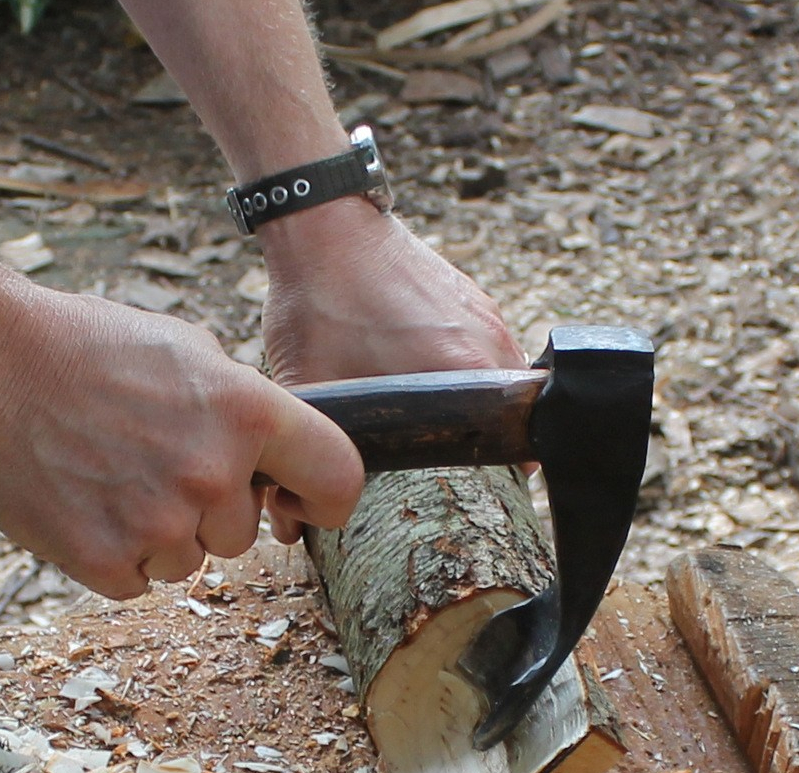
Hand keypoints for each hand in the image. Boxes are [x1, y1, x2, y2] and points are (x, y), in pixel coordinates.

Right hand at [0, 291, 362, 598]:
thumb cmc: (92, 347)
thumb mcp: (191, 351)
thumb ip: (243, 408)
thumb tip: (275, 458)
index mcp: (247, 413)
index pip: (337, 479)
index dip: (328, 501)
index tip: (305, 506)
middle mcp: (212, 474)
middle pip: (244, 534)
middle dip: (210, 510)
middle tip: (152, 461)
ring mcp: (158, 524)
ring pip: (190, 561)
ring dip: (159, 533)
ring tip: (111, 475)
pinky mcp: (106, 562)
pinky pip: (138, 582)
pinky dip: (115, 554)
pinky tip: (86, 502)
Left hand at [255, 198, 527, 541]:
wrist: (325, 223)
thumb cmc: (316, 303)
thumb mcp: (309, 389)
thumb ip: (307, 454)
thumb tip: (286, 523)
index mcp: (463, 375)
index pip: (510, 453)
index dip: (491, 486)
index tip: (470, 504)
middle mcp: (492, 348)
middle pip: (512, 425)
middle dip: (484, 456)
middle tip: (448, 475)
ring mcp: (489, 320)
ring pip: (503, 391)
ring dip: (480, 415)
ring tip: (443, 434)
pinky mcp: (477, 301)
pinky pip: (490, 357)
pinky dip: (471, 378)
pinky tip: (433, 387)